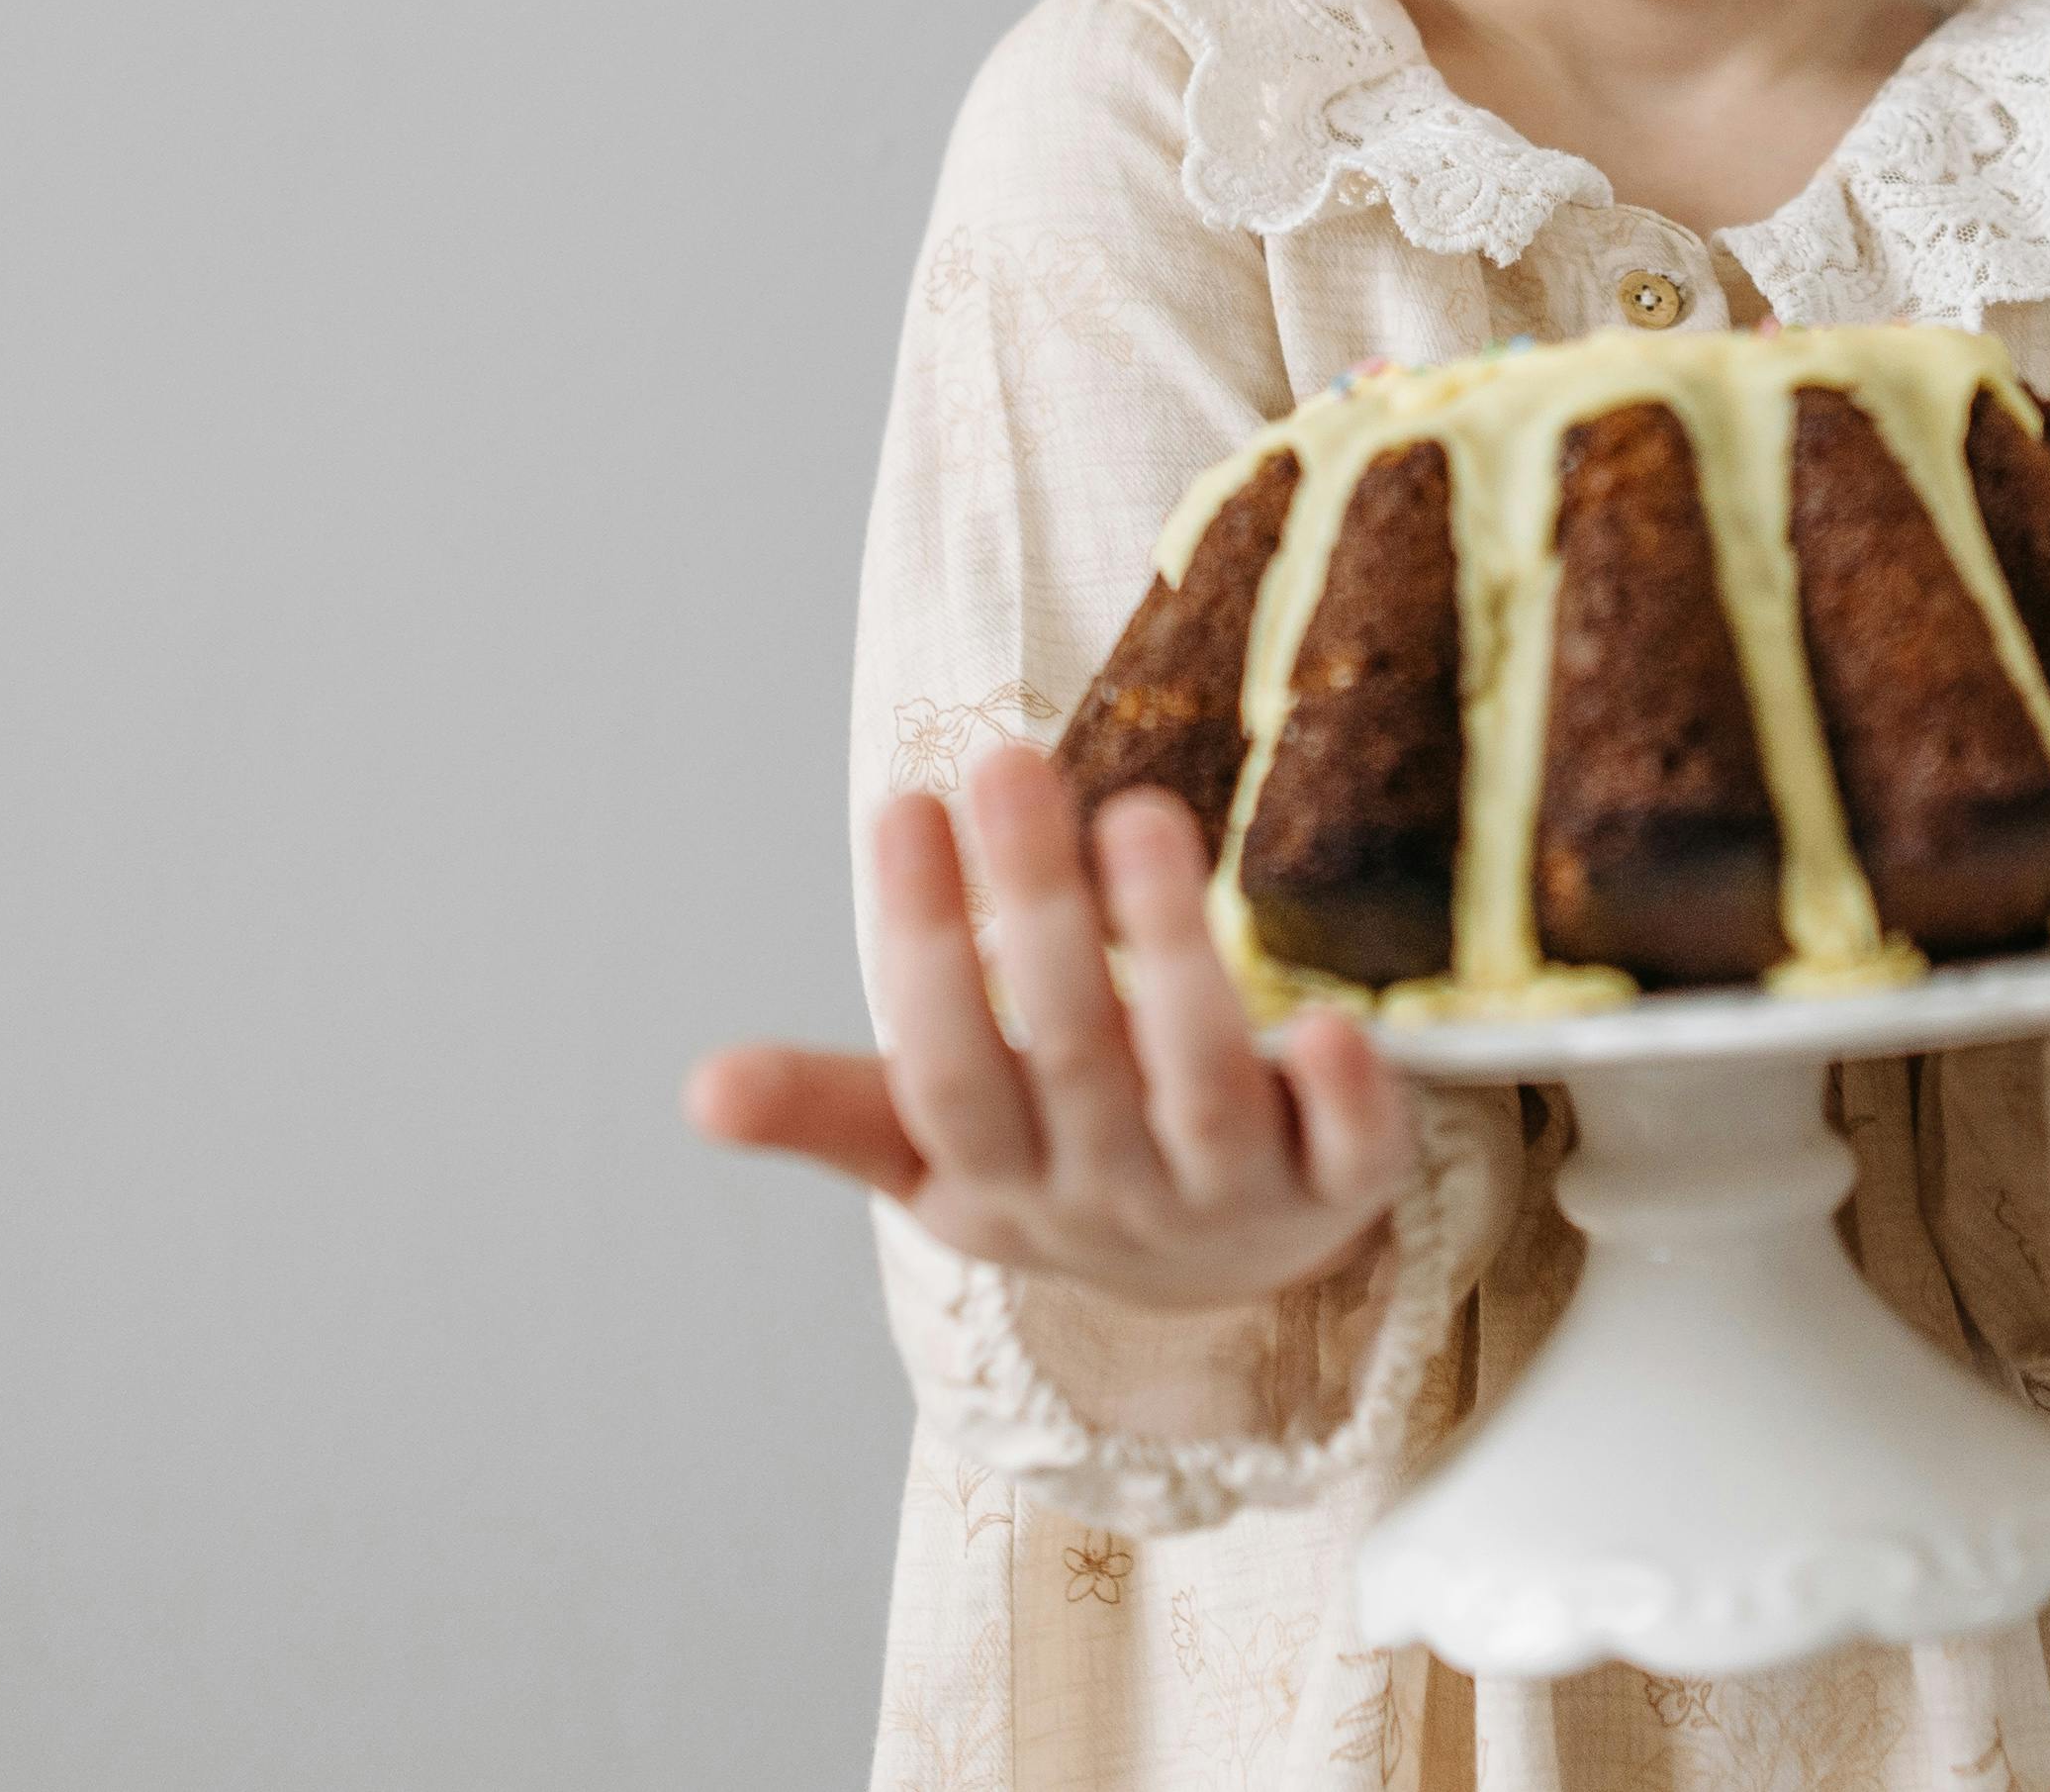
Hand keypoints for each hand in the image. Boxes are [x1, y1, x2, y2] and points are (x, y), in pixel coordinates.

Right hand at [683, 743, 1418, 1311]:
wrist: (1216, 1285)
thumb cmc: (1057, 1163)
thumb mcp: (937, 1151)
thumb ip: (831, 1109)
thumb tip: (698, 1091)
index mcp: (1000, 1180)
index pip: (947, 1071)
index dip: (924, 947)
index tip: (906, 804)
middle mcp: (1112, 1196)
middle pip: (1072, 1058)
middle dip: (1040, 913)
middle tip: (1011, 764)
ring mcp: (1231, 1197)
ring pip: (1202, 1096)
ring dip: (1175, 963)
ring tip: (1144, 814)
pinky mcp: (1341, 1187)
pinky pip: (1350, 1156)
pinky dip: (1346, 1098)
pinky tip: (1332, 1020)